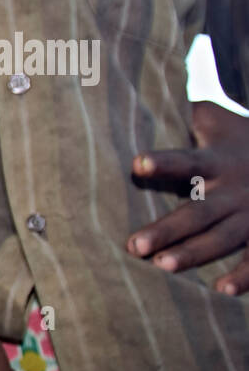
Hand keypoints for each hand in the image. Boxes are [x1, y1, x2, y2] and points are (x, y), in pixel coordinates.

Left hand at [128, 101, 248, 293]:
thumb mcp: (223, 122)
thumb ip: (190, 109)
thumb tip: (149, 78)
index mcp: (218, 161)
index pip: (186, 161)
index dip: (163, 162)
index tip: (137, 163)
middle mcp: (234, 190)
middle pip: (197, 211)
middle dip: (167, 228)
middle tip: (134, 245)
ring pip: (221, 239)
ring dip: (193, 254)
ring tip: (162, 267)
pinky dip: (244, 277)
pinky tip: (222, 292)